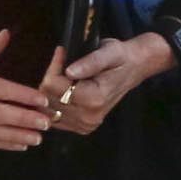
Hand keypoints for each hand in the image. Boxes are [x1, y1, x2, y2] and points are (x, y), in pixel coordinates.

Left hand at [41, 34, 173, 136]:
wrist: (133, 69)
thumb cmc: (120, 57)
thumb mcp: (109, 51)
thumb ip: (90, 62)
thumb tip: (69, 71)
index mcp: (94, 99)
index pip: (53, 85)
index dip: (53, 67)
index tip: (62, 53)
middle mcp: (89, 116)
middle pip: (47, 98)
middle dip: (51, 78)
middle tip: (64, 63)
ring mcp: (85, 124)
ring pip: (47, 108)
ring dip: (51, 91)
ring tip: (65, 76)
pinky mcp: (82, 127)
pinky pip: (54, 117)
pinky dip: (55, 103)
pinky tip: (65, 91)